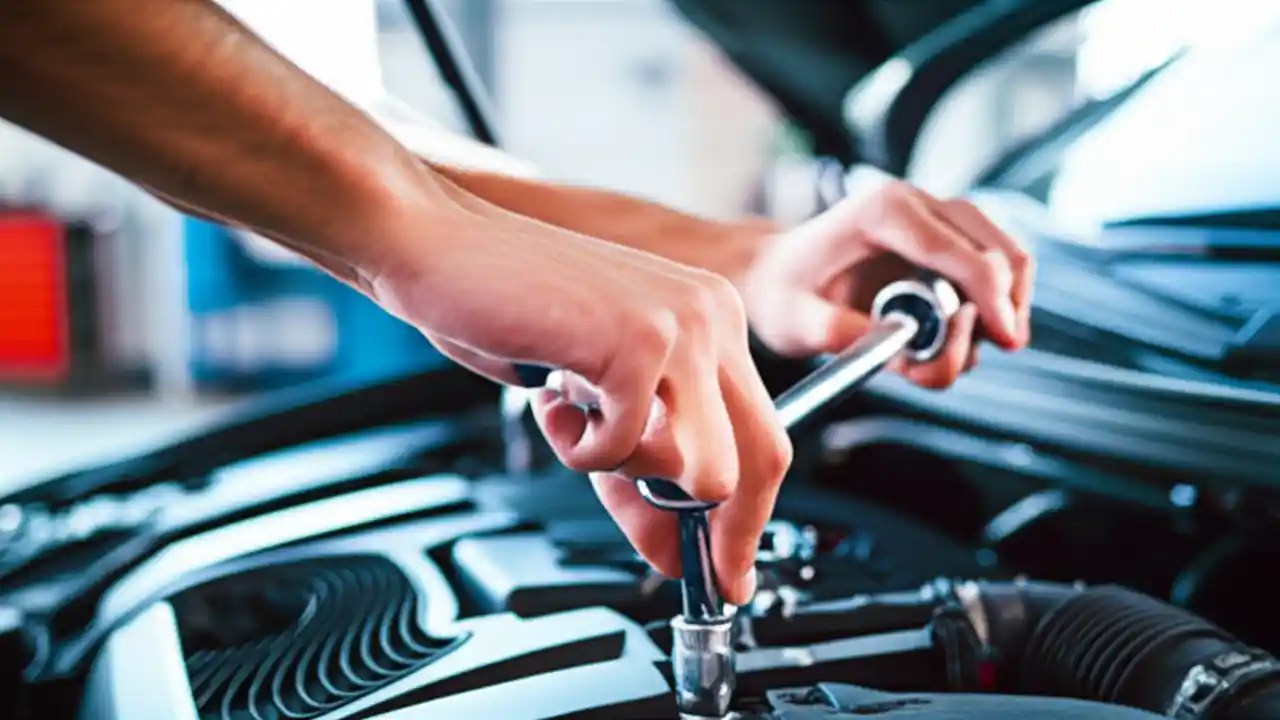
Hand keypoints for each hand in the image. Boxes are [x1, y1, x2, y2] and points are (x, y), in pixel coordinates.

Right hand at [367, 201, 790, 603]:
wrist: (439, 245)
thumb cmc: (506, 307)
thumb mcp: (596, 391)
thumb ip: (644, 456)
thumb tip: (677, 547)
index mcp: (712, 318)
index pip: (764, 434)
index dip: (747, 515)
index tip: (727, 565)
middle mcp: (712, 316)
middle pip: (762, 459)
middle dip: (722, 531)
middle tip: (678, 561)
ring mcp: (681, 326)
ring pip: (702, 470)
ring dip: (627, 474)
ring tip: (576, 425)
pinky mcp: (635, 343)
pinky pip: (624, 452)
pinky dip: (578, 450)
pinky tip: (551, 400)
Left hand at [742, 180, 1033, 386]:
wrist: (771, 271)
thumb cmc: (781, 292)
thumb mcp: (798, 321)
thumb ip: (850, 336)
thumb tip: (909, 354)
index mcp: (882, 211)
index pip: (957, 252)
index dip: (990, 297)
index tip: (1008, 340)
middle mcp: (917, 205)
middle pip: (998, 249)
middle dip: (1007, 304)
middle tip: (1000, 349)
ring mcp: (935, 220)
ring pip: (1005, 259)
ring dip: (999, 309)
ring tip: (954, 349)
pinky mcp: (943, 242)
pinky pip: (991, 270)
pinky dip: (991, 305)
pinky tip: (959, 336)